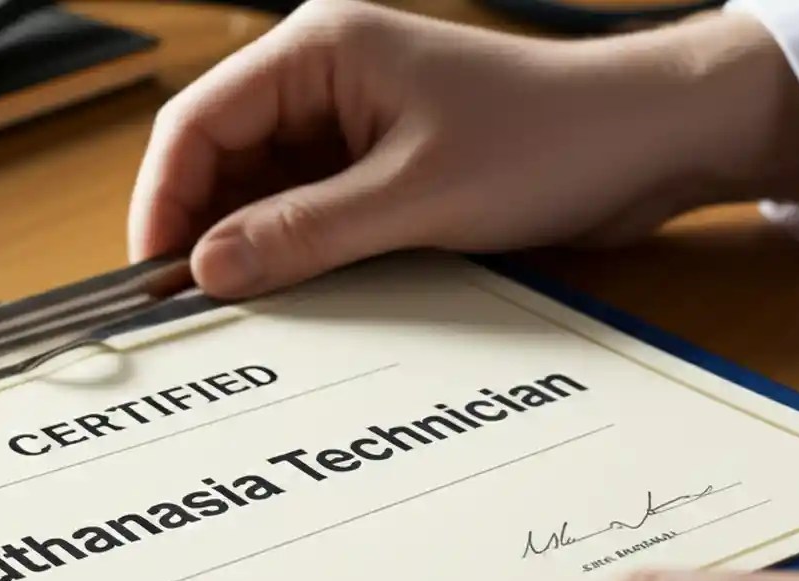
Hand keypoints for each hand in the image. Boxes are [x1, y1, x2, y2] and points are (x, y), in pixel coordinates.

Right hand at [128, 0, 798, 297]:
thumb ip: (303, 232)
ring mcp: (350, 124)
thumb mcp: (415, 194)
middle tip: (184, 310)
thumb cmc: (548, 137)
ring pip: (260, 190)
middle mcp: (322, 80)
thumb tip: (206, 270)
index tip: (150, 275)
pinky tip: (283, 295)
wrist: (647, 139)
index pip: (199, 122)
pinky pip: (307, 209)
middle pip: (220, 157)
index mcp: (318, 50)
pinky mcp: (377, 165)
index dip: (163, 199)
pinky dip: (289, 251)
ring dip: (244, 246)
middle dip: (198, 228)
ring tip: (232, 312)